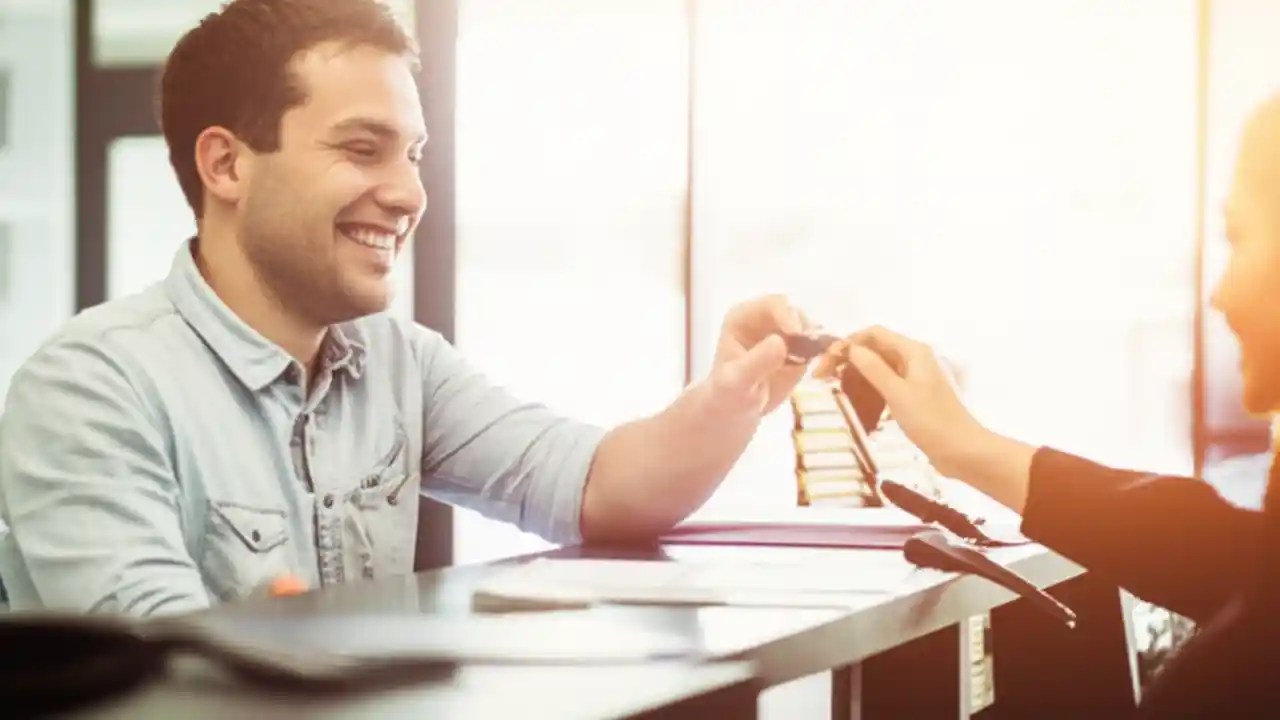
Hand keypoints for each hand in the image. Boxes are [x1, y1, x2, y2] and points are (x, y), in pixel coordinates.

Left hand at [707, 294, 811, 415]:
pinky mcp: (801, 349)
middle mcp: (766, 318)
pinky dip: (824, 352)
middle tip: (813, 348)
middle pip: (794, 311)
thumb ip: (756, 362)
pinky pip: (818, 344)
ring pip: (810, 326)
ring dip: (818, 340)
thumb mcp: (738, 382)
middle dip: (806, 327)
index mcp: (743, 316)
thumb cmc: (729, 393)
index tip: (797, 333)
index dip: (786, 314)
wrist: (737, 411)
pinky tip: (823, 365)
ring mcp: (785, 332)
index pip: (770, 305)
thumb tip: (780, 342)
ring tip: (817, 360)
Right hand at [812, 325, 987, 477]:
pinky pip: (885, 381)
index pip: (873, 334)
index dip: (847, 342)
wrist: (962, 451)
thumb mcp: (897, 393)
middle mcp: (914, 358)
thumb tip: (850, 349)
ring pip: (878, 364)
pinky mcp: (913, 394)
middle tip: (820, 376)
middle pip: (874, 347)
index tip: (824, 360)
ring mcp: (914, 377)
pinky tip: (854, 395)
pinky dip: (867, 383)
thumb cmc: (931, 421)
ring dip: (854, 370)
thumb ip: (873, 368)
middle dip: (847, 356)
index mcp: (913, 351)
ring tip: (830, 384)